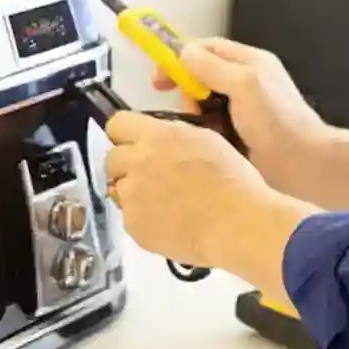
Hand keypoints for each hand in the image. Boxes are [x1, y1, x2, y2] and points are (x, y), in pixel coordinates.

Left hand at [105, 110, 274, 267]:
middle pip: (111, 159)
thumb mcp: (209, 141)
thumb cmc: (234, 182)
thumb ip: (175, 135)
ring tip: (166, 203)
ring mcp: (132, 195)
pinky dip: (144, 219)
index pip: (118, 124)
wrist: (237, 224)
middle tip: (151, 177)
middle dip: (127, 166)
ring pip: (118, 189)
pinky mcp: (132, 224)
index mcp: (159, 137)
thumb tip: (160, 136)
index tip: (134, 144)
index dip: (125, 135)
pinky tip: (170, 221)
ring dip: (134, 193)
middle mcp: (138, 162)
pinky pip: (129, 217)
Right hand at [153, 38, 329, 195]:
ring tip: (204, 130)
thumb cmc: (278, 121)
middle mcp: (244, 82)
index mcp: (249, 63)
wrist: (303, 165)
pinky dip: (203, 132)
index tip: (160, 79)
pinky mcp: (236, 134)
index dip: (180, 58)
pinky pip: (208, 127)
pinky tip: (206, 143)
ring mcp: (240, 109)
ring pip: (201, 104)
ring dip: (196, 115)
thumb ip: (214, 67)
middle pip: (200, 76)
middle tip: (190, 109)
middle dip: (188, 91)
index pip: (207, 49)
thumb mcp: (245, 84)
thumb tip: (182, 53)